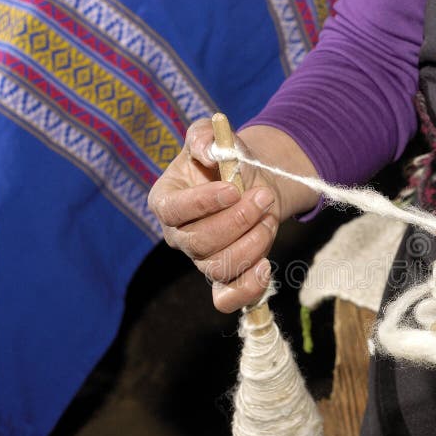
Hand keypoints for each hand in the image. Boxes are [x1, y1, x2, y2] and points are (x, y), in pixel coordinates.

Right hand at [148, 119, 282, 312]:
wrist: (254, 183)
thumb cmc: (227, 160)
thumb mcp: (215, 139)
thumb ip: (206, 138)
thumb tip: (211, 150)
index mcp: (167, 200)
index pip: (173, 210)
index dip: (202, 204)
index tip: (233, 189)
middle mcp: (179, 235)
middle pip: (199, 242)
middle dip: (238, 221)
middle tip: (263, 197)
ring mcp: (201, 259)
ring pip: (217, 268)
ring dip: (251, 245)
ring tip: (268, 218)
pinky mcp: (224, 277)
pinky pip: (228, 297)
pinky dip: (247, 288)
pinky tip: (265, 267)